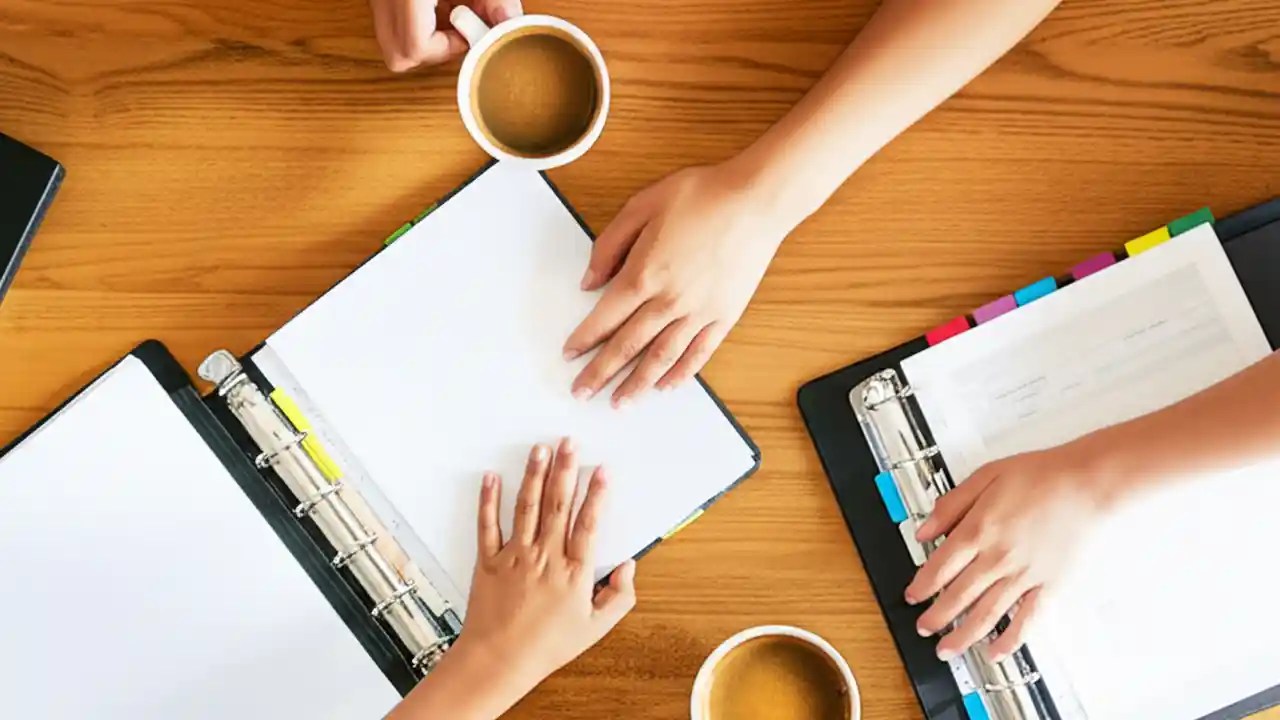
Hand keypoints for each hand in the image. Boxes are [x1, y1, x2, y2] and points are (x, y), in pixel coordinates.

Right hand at [369, 0, 521, 71]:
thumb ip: (495, 0)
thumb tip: (510, 26)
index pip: (414, 47)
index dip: (445, 51)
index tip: (466, 37)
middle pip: (397, 55)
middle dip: (431, 54)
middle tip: (456, 34)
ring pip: (391, 41)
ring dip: (424, 39)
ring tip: (448, 16)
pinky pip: (392, 22)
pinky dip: (418, 22)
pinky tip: (438, 4)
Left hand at [459, 439, 637, 712]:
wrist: (500, 660)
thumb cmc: (547, 646)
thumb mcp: (595, 628)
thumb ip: (619, 596)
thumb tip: (630, 567)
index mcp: (573, 572)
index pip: (588, 523)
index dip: (597, 494)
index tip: (602, 469)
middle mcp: (544, 557)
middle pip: (556, 504)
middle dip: (565, 469)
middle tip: (569, 443)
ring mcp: (515, 556)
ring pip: (525, 506)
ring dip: (533, 474)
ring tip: (539, 449)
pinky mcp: (489, 560)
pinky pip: (488, 524)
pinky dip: (488, 499)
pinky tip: (493, 477)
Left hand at [562, 163, 789, 406]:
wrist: (756, 200)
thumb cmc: (701, 195)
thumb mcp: (642, 206)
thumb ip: (609, 246)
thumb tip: (589, 281)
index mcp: (644, 274)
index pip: (605, 318)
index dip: (584, 339)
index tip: (570, 354)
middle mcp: (669, 301)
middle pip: (627, 346)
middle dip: (600, 373)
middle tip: (582, 392)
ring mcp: (699, 313)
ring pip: (660, 358)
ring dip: (637, 384)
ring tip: (620, 402)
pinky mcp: (724, 316)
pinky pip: (698, 353)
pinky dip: (680, 373)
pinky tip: (666, 386)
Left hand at [904, 439, 1116, 661]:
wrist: (1087, 483)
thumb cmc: (1041, 476)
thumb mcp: (985, 477)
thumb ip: (950, 505)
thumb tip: (924, 529)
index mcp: (978, 530)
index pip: (939, 567)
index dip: (922, 586)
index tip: (913, 596)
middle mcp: (998, 557)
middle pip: (958, 596)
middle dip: (936, 617)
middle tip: (923, 628)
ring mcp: (1024, 575)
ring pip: (986, 614)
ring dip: (963, 636)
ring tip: (947, 650)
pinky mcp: (1049, 585)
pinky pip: (1027, 620)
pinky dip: (1010, 640)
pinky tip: (996, 652)